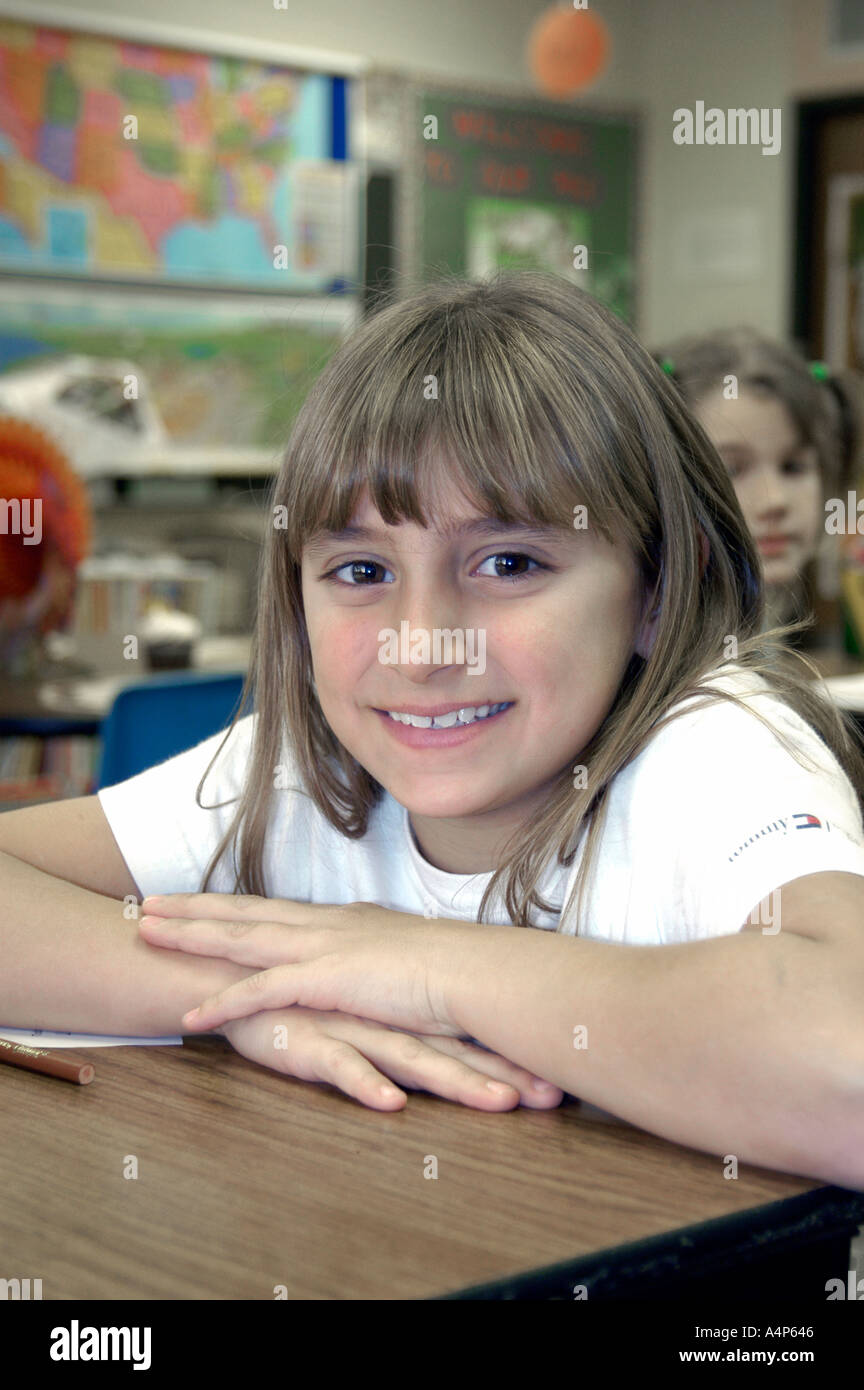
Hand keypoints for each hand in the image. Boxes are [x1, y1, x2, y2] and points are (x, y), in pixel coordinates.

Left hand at [139, 892, 479, 1036]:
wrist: (478, 973)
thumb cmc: (456, 972)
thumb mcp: (407, 959)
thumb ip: (380, 961)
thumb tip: (373, 967)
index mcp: (343, 921)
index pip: (274, 908)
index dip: (232, 904)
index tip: (197, 900)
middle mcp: (326, 925)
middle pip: (245, 912)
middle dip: (195, 908)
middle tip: (150, 903)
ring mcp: (323, 947)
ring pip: (241, 939)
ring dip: (191, 937)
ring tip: (147, 933)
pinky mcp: (327, 978)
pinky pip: (261, 992)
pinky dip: (223, 1003)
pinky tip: (190, 1017)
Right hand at [219, 1006, 563, 1111]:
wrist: (226, 976)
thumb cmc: (296, 999)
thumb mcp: (354, 1011)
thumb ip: (396, 1028)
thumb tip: (441, 1050)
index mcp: (397, 1010)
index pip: (464, 1037)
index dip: (511, 1057)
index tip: (563, 1083)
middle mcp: (383, 1018)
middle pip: (453, 1049)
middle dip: (503, 1073)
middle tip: (554, 1096)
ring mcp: (348, 1027)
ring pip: (411, 1057)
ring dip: (456, 1081)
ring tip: (500, 1102)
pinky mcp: (307, 1040)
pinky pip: (340, 1066)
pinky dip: (367, 1084)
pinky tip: (391, 1104)